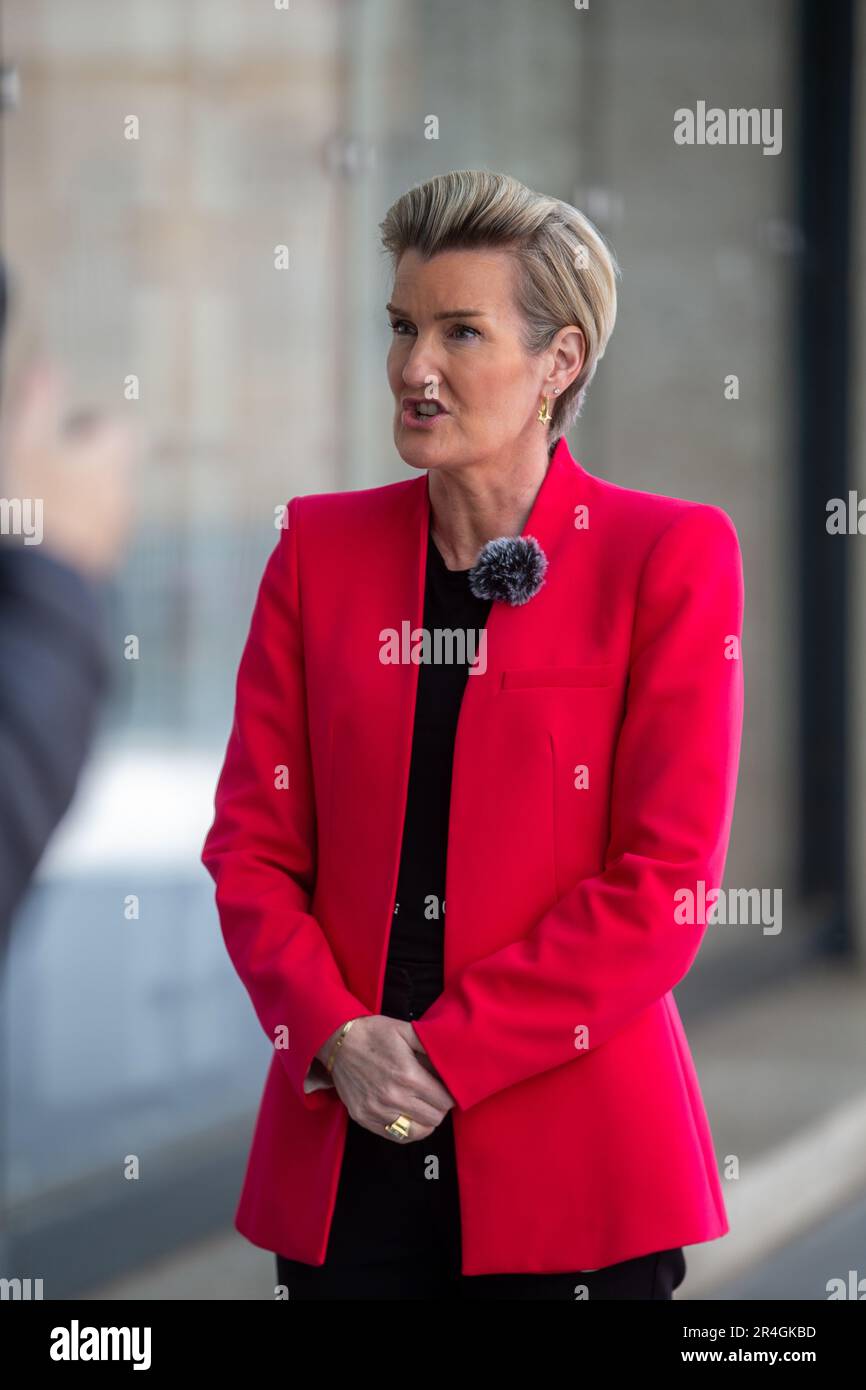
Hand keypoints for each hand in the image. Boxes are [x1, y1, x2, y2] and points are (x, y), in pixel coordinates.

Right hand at [0, 359, 135, 578]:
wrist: (45, 584)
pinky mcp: (99, 565)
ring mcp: (113, 534)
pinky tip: (44, 534)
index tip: (60, 430)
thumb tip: (48, 364)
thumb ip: (38, 402)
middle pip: (111, 469)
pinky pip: (92, 536)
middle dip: (80, 462)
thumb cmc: (34, 505)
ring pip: (102, 504)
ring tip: (40, 501)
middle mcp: (121, 498)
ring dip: (76, 497)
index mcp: (110, 464)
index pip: (120, 430)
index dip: (91, 423)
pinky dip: (73, 529)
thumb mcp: (27, 444)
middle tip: (44, 464)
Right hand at [322, 1015, 454, 1141]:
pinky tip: (408, 1115)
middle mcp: (393, 1098)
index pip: (445, 1101)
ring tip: (422, 1107)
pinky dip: (407, 1129)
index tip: (447, 1089)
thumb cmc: (373, 1034)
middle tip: (435, 1096)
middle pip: (434, 1119)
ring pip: (418, 1132)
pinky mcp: (364, 1118)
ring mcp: (377, 1111)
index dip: (450, 1095)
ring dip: (425, 1121)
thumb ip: (430, 1046)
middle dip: (440, 1107)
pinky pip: (396, 1136)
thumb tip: (451, 1062)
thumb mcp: (405, 1031)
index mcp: (407, 1076)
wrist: (338, 1042)